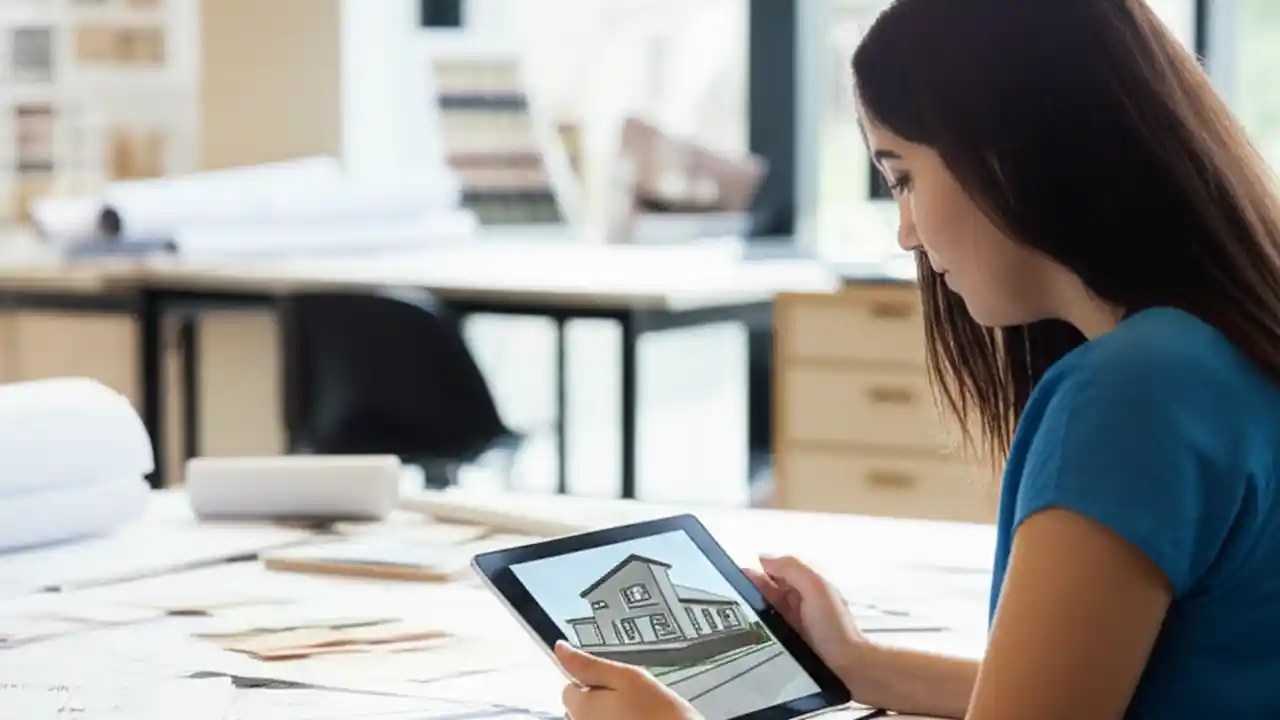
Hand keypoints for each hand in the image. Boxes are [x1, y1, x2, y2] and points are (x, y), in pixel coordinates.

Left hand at [554, 640, 700, 719]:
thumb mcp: (628, 678)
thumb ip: (590, 664)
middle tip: (635, 699)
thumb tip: (560, 648)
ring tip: (641, 714)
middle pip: (582, 708)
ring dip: (611, 714)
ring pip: (596, 719)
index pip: (570, 688)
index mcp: (581, 707)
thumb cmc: (660, 712)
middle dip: (600, 701)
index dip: (594, 682)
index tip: (620, 685)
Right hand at [743, 555, 868, 689]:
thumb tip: (763, 559)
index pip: (774, 567)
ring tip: (734, 614)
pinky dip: (755, 623)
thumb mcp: (815, 587)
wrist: (846, 664)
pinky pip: (765, 624)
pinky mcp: (787, 635)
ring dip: (750, 606)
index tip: (738, 578)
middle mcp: (799, 595)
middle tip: (735, 598)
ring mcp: (792, 617)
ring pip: (764, 605)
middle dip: (750, 588)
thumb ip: (792, 568)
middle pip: (766, 586)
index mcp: (807, 579)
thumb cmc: (833, 625)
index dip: (757, 570)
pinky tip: (746, 628)